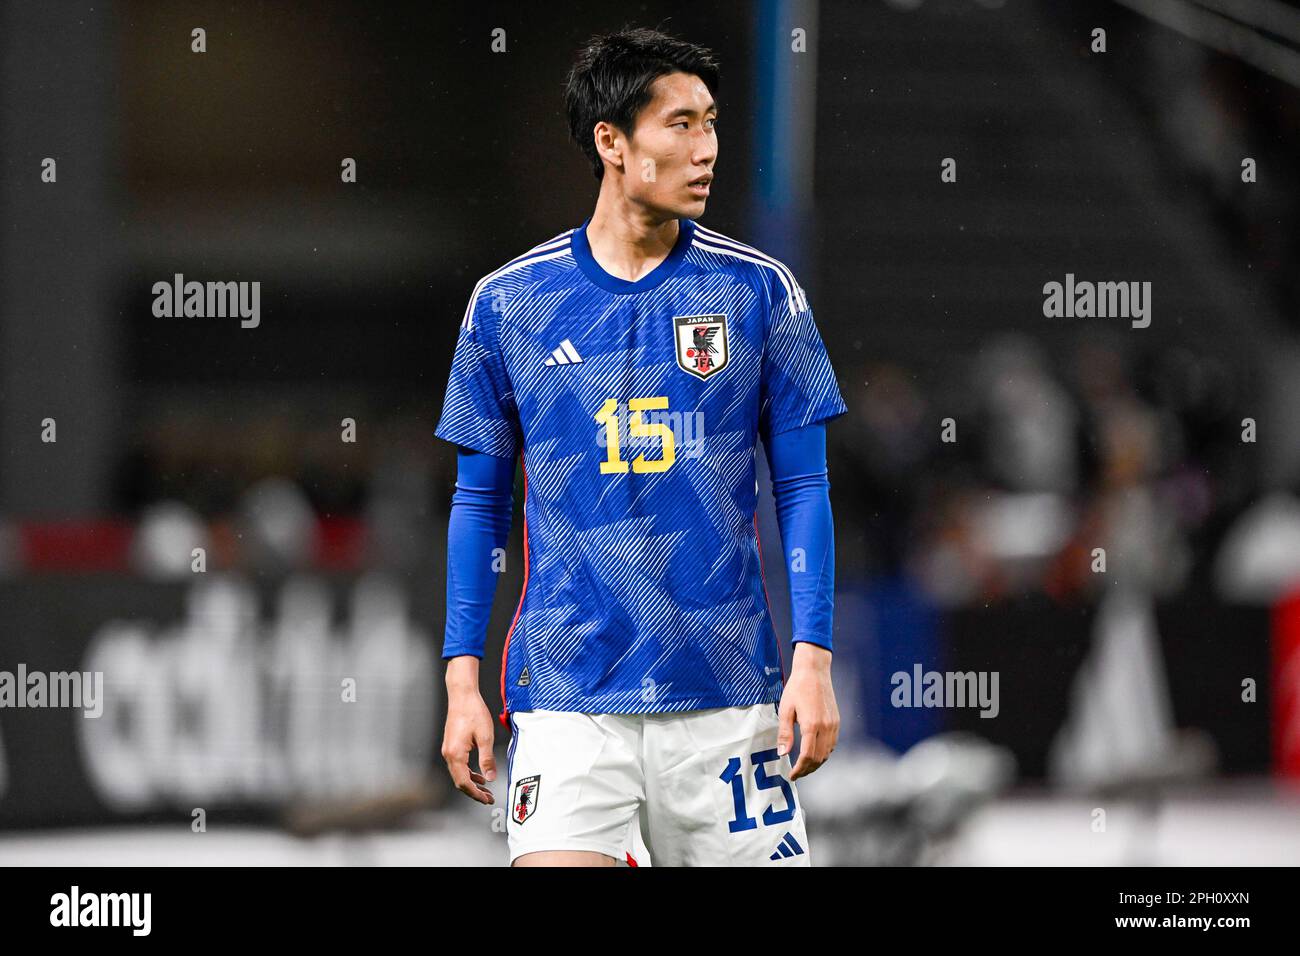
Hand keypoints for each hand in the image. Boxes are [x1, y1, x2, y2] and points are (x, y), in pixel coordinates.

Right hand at [440, 656, 496, 803]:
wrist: (462, 696)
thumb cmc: (473, 712)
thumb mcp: (485, 737)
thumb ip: (487, 760)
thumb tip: (490, 778)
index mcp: (455, 754)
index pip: (464, 782)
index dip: (475, 794)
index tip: (486, 799)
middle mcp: (448, 754)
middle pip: (459, 781)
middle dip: (473, 792)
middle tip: (488, 798)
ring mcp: (448, 749)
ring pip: (458, 774)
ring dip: (471, 783)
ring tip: (485, 790)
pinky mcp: (451, 745)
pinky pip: (458, 765)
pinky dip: (468, 773)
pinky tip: (478, 775)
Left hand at [777, 642, 838, 780]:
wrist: (814, 671)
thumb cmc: (797, 688)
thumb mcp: (785, 710)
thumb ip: (785, 733)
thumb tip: (782, 754)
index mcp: (811, 725)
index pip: (807, 756)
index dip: (799, 769)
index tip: (792, 775)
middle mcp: (826, 727)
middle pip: (819, 758)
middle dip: (808, 770)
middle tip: (797, 774)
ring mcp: (833, 725)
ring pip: (828, 753)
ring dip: (817, 763)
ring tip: (804, 766)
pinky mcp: (836, 721)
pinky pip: (832, 744)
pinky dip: (824, 753)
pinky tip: (815, 753)